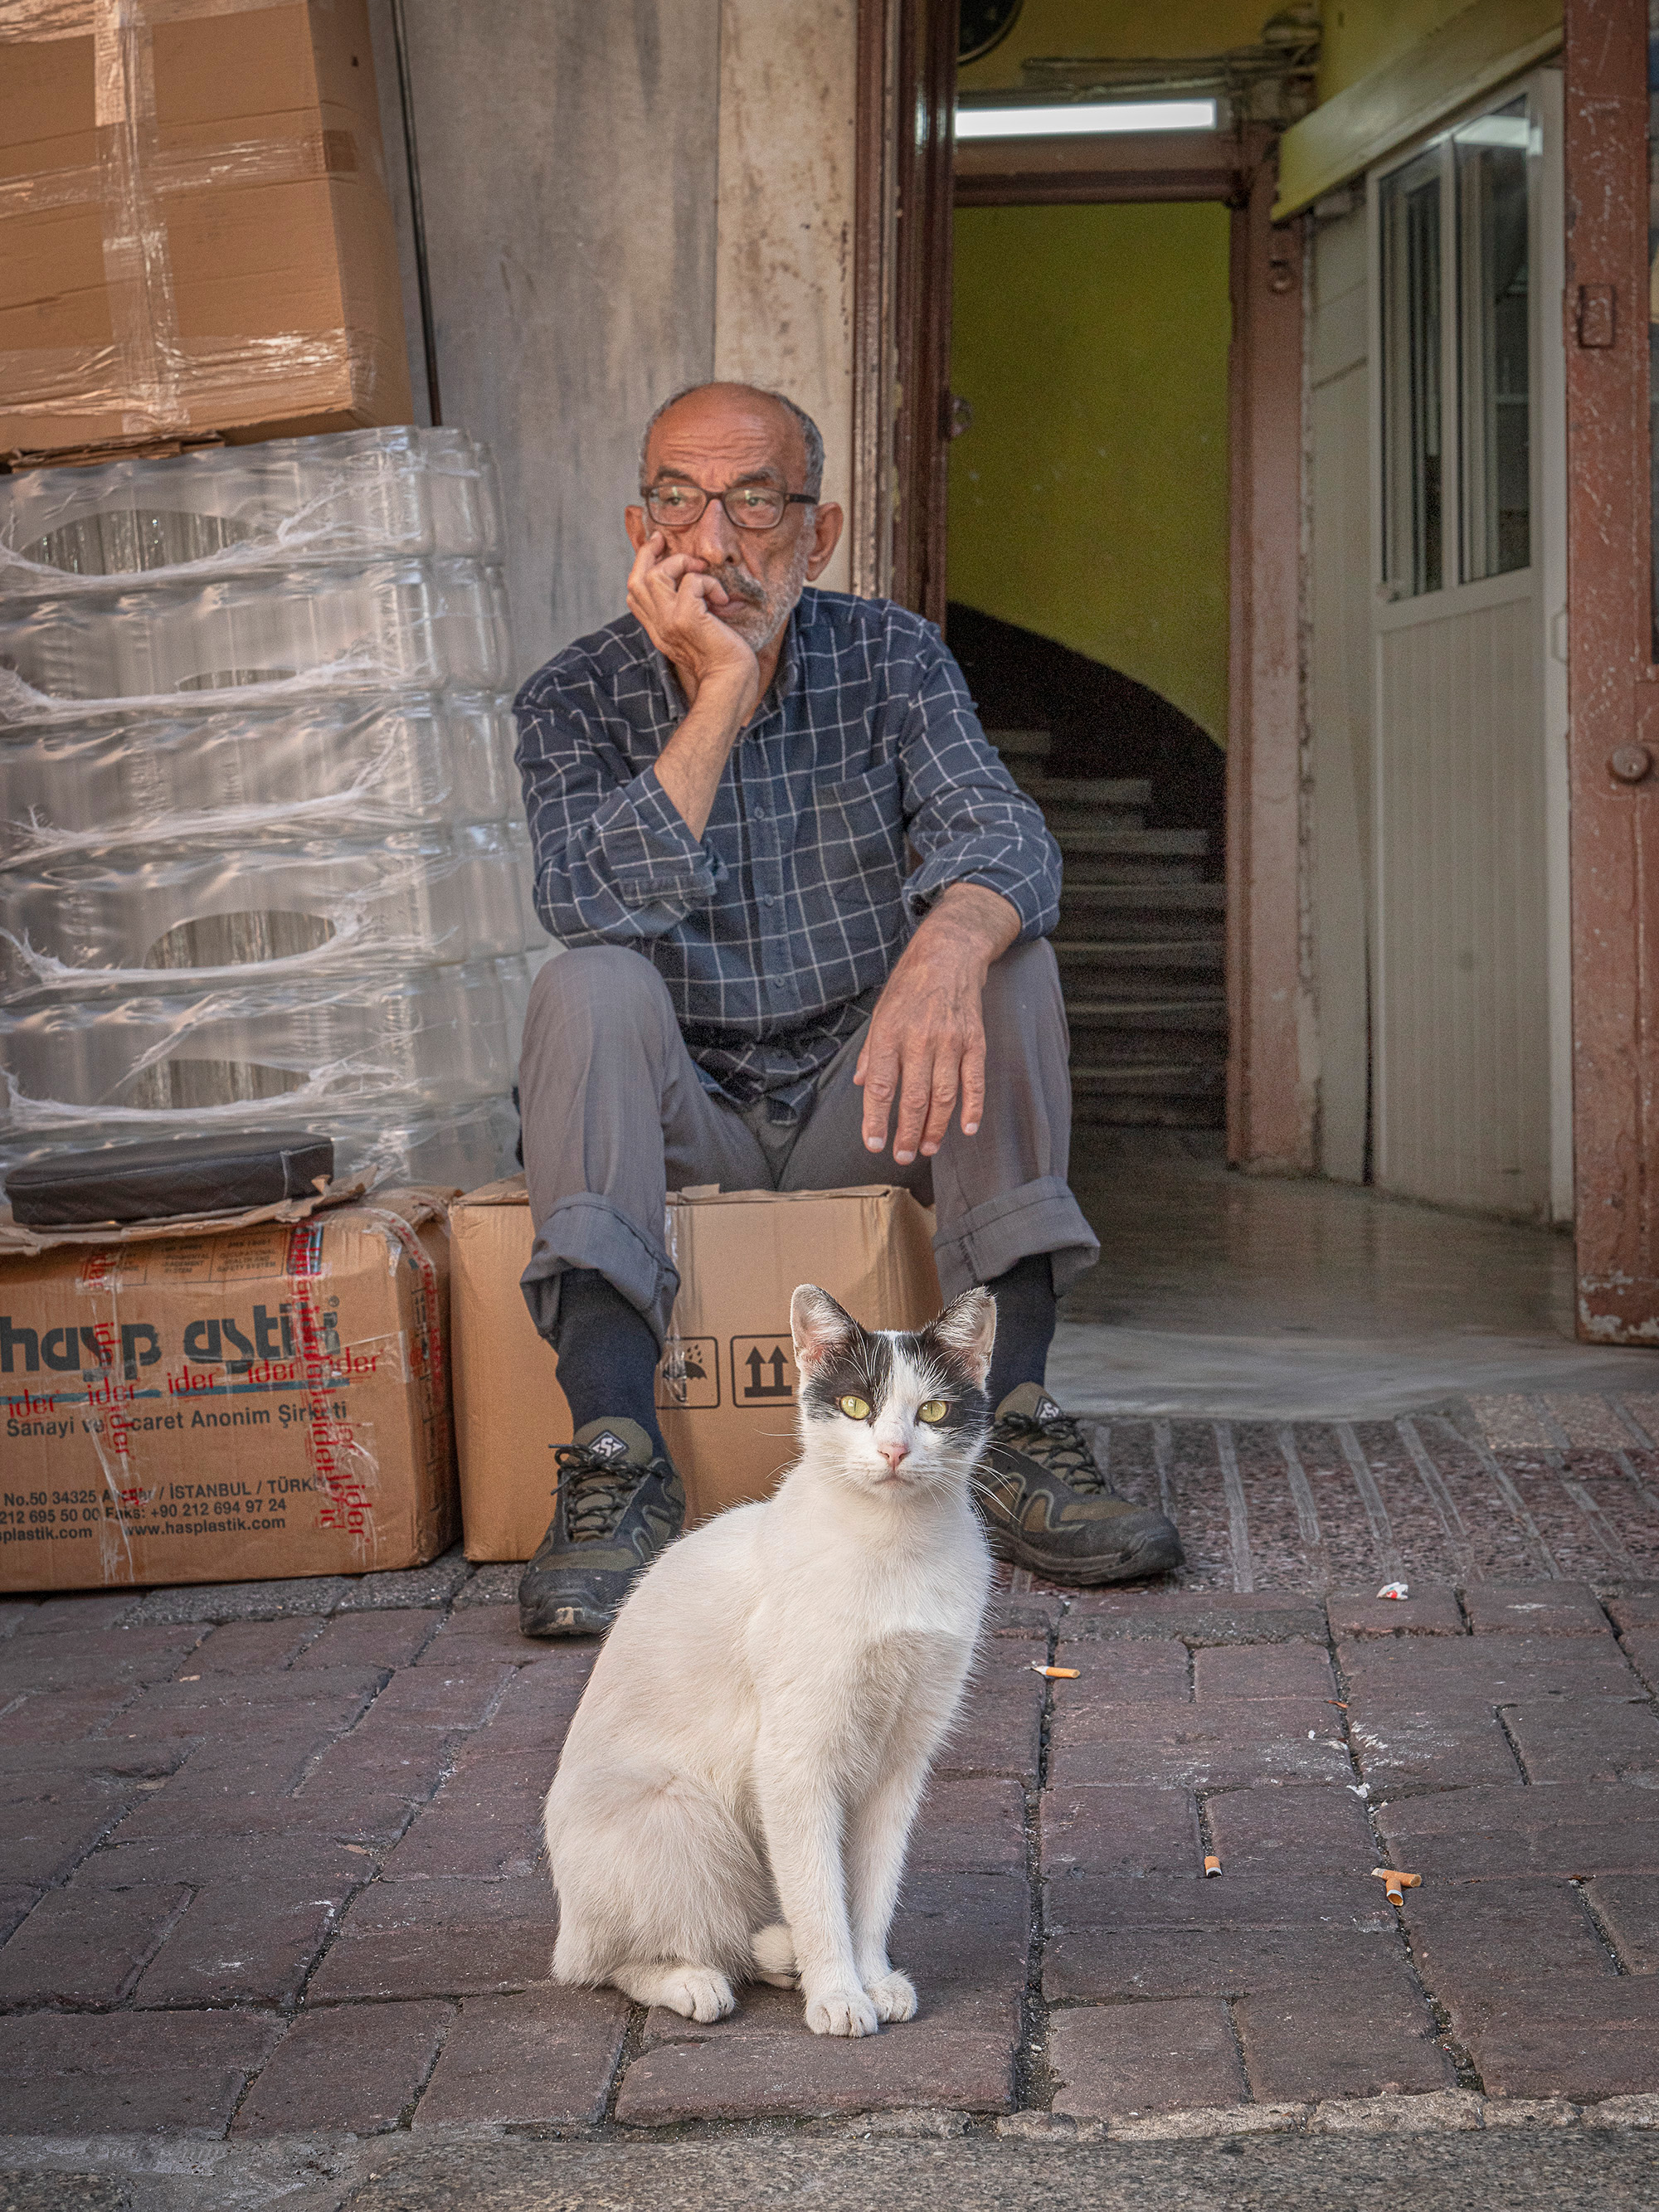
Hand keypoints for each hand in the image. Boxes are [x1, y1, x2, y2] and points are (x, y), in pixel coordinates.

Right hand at [626, 530, 758, 718]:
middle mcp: (659, 626)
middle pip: (636, 581)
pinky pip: (692, 582)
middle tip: (663, 540)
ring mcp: (670, 622)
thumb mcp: (697, 636)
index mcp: (659, 630)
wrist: (731, 684)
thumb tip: (694, 588)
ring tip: (701, 571)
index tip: (657, 550)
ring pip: (654, 576)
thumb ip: (686, 616)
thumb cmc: (724, 663)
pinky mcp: (687, 619)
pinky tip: (722, 600)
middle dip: (648, 554)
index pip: (634, 595)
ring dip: (680, 563)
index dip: (641, 569)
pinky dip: (709, 582)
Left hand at [855, 884, 1019, 1164]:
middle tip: (902, 1156)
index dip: (876, 1120)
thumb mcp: (880, 1013)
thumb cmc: (910, 986)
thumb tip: (863, 1087)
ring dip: (935, 1128)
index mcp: (890, 1035)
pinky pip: (974, 1081)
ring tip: (927, 1148)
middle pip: (913, 1098)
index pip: (881, 1087)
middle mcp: (919, 1040)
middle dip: (906, 1133)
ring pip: (943, 1096)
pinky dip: (973, 1108)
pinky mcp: (974, 1041)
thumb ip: (872, 1052)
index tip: (873, 1144)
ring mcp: (950, 1041)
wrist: (949, 954)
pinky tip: (966, 1129)